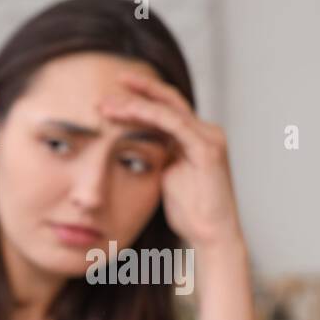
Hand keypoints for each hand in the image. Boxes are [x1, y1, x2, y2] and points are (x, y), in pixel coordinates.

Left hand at [100, 72, 243, 250]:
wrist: (210, 234)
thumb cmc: (189, 212)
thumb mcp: (165, 178)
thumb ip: (157, 158)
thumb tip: (134, 149)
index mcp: (193, 138)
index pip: (164, 110)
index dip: (138, 100)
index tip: (110, 97)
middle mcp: (204, 132)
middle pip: (167, 101)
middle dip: (137, 91)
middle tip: (108, 86)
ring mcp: (208, 137)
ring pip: (168, 109)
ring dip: (136, 103)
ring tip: (109, 103)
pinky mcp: (208, 148)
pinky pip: (175, 123)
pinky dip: (150, 115)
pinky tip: (129, 112)